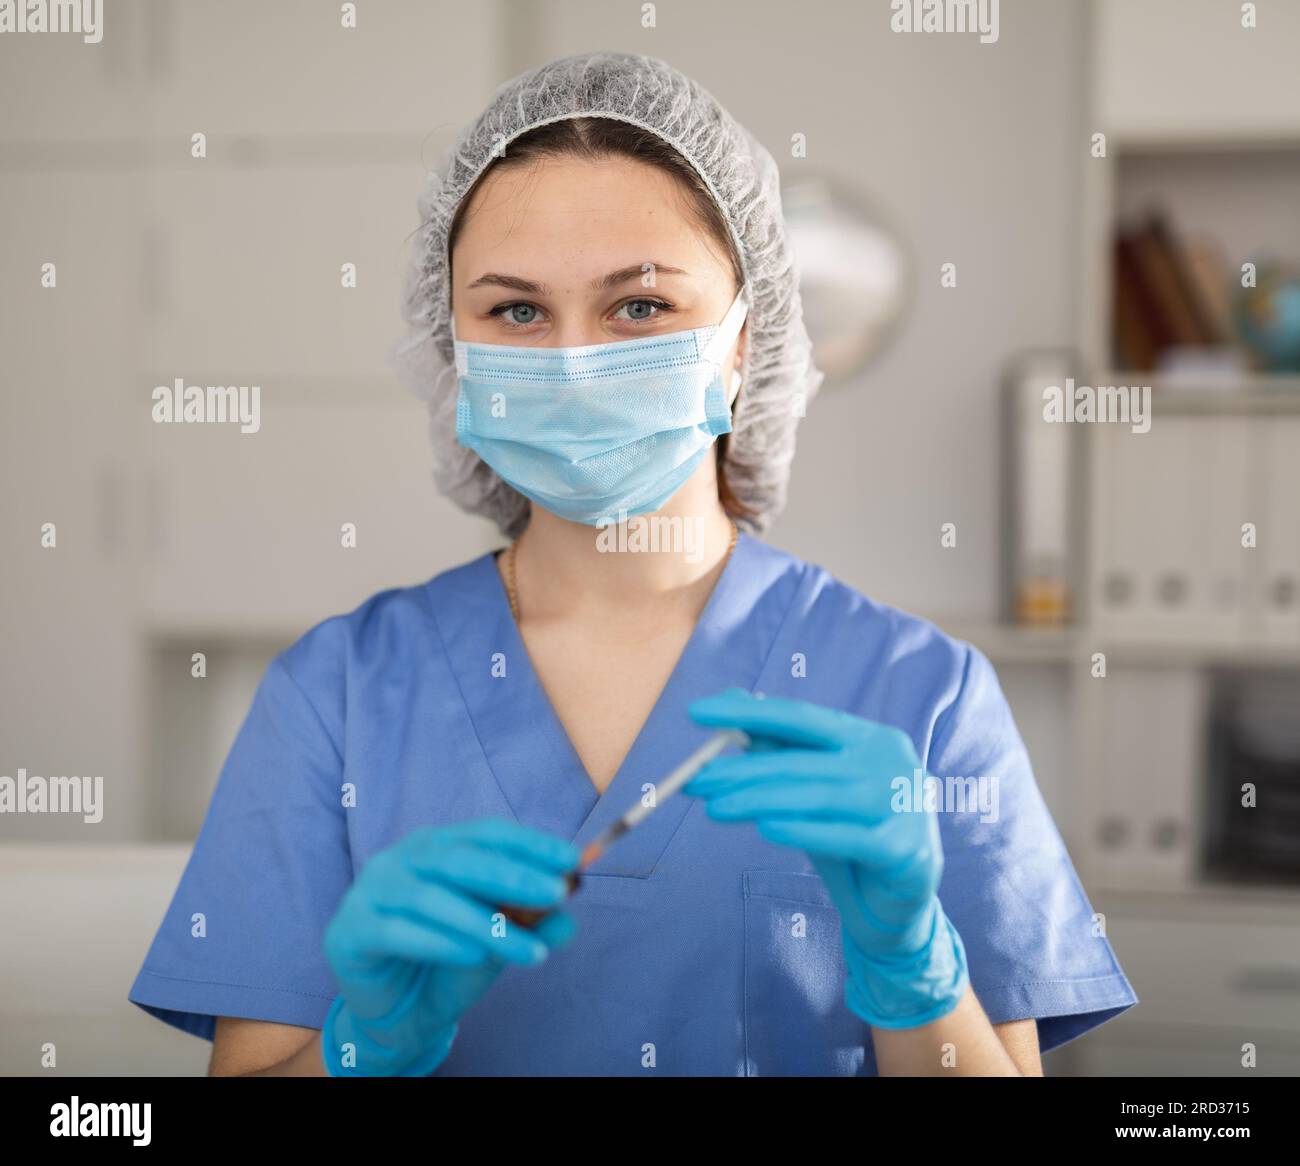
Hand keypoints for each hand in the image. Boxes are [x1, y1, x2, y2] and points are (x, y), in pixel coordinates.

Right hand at [321, 818, 578, 1074]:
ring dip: (487, 923)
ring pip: (432, 898)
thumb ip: (530, 925)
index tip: (573, 861)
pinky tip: (475, 957)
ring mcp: (370, 891)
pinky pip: (398, 932)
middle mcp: (401, 859)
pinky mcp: (350, 930)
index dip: (529, 844)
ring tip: (530, 951)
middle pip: (459, 858)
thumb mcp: (497, 943)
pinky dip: (440, 943)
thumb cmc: (448, 964)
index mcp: (436, 847)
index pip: (486, 834)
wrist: (397, 1015)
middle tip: (557, 893)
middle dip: (513, 875)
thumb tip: (569, 918)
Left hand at [686, 689, 968, 1028]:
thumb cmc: (848, 834)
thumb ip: (778, 746)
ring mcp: (903, 804)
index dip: (749, 714)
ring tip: (714, 809)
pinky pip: (845, 838)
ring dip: (759, 801)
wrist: (898, 904)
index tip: (697, 712)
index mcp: (870, 737)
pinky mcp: (904, 849)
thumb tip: (731, 698)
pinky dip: (803, 831)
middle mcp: (891, 762)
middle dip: (743, 770)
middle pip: (802, 762)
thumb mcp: (811, 788)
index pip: (802, 717)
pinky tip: (766, 829)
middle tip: (695, 779)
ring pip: (818, 798)